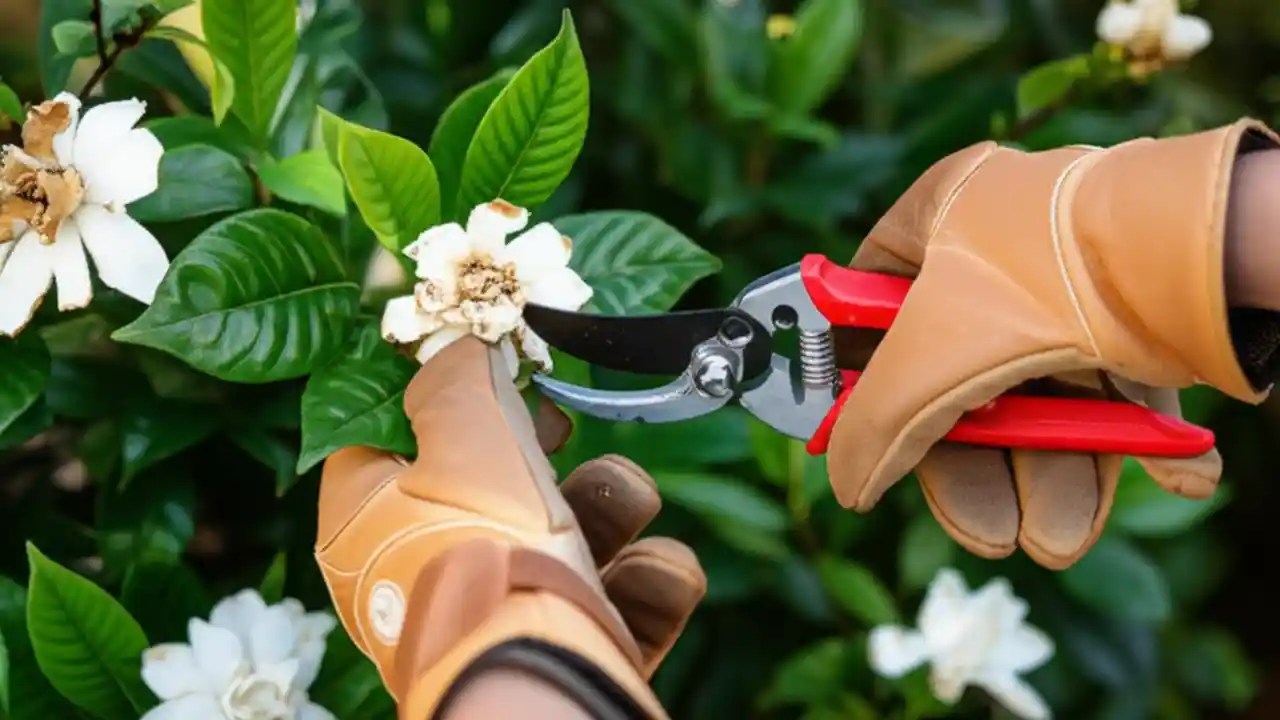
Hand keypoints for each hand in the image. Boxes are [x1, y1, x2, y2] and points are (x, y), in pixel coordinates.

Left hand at [314, 337, 704, 718]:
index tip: (495, 375)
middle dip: (551, 453)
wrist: (535, 677)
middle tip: (565, 425)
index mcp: (371, 522)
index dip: (445, 401)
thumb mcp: (464, 435)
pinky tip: (656, 570)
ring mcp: (499, 618)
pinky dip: (646, 582)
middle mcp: (429, 576)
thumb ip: (459, 378)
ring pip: (566, 543)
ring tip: (632, 497)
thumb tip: (460, 346)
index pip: (392, 445)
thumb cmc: (484, 551)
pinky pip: (615, 603)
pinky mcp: (565, 652)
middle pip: (493, 491)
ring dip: (613, 509)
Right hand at [827, 119, 1277, 568]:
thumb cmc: (1041, 281)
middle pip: (961, 376)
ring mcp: (1076, 280)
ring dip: (1054, 476)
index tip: (856, 439)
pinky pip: (1119, 387)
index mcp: (939, 219)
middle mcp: (1004, 246)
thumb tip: (850, 485)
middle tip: (991, 534)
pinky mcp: (1142, 312)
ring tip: (1063, 537)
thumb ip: (873, 428)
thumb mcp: (929, 362)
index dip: (857, 375)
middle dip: (981, 470)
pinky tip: (1178, 475)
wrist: (1196, 256)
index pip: (870, 302)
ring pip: (1043, 395)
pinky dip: (1133, 442)